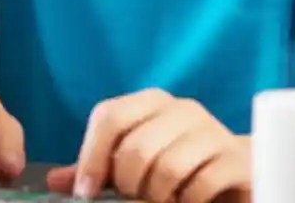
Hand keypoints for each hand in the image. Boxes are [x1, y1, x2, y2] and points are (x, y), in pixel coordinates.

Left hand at [45, 89, 249, 202]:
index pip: (109, 117)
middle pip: (136, 147)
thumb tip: (55, 182)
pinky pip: (198, 184)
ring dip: (157, 196)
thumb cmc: (178, 168)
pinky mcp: (237, 158)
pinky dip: (185, 201)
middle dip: (127, 184)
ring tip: (162, 200)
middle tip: (134, 198)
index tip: (86, 193)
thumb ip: (96, 170)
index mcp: (150, 102)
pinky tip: (186, 202)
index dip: (91, 157)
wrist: (239, 176)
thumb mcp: (133, 167)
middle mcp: (181, 109)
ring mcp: (213, 130)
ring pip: (166, 167)